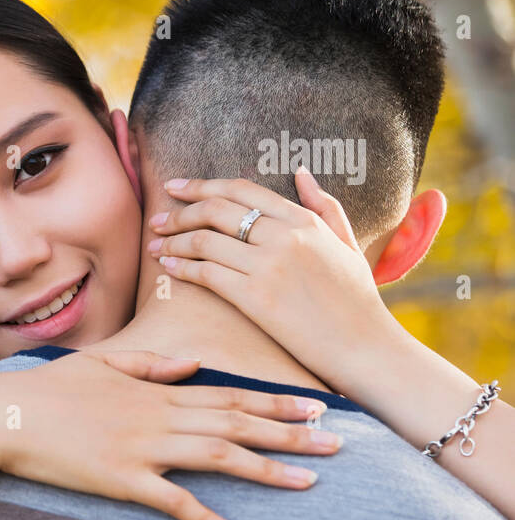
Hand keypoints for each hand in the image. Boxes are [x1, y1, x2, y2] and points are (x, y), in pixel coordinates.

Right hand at [0, 349, 341, 519]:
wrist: (6, 414)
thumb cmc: (49, 389)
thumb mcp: (101, 363)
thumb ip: (150, 364)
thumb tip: (192, 363)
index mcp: (155, 390)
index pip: (227, 394)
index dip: (274, 401)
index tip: (315, 406)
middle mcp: (157, 415)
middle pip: (235, 424)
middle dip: (289, 432)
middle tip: (337, 444)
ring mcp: (141, 447)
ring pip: (215, 457)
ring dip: (265, 469)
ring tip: (307, 483)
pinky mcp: (120, 478)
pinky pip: (170, 501)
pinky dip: (204, 518)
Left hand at [147, 169, 395, 395]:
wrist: (365, 347)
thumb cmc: (356, 300)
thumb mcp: (346, 244)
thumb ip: (324, 206)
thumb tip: (300, 172)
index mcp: (304, 220)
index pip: (240, 189)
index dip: (201, 185)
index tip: (175, 187)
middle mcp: (284, 236)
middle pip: (215, 210)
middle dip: (178, 211)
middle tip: (157, 219)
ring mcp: (269, 265)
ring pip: (204, 240)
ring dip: (172, 240)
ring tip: (155, 246)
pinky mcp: (256, 297)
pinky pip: (206, 273)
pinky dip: (181, 267)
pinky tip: (167, 268)